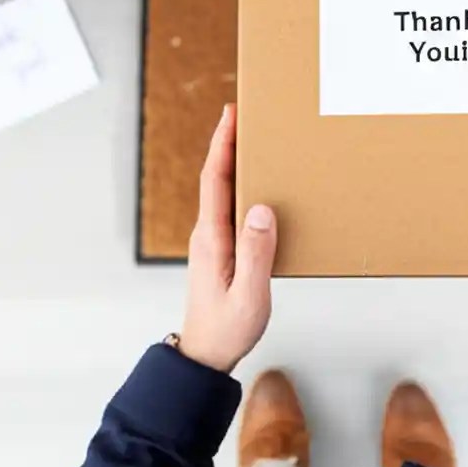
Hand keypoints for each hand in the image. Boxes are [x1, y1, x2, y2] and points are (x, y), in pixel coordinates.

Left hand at [179, 104, 276, 372]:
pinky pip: (230, 206)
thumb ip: (256, 254)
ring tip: (253, 138)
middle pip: (216, 176)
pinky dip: (241, 185)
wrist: (205, 354)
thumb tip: (262, 209)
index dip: (222, 144)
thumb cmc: (228, 329)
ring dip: (234, 161)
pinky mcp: (221, 248)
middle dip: (228, 142)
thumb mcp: (249, 296)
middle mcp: (208, 233)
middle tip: (245, 112)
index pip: (214, 180)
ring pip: (222, 190)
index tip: (231, 114)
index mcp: (212, 238)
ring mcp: (212, 240)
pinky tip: (259, 184)